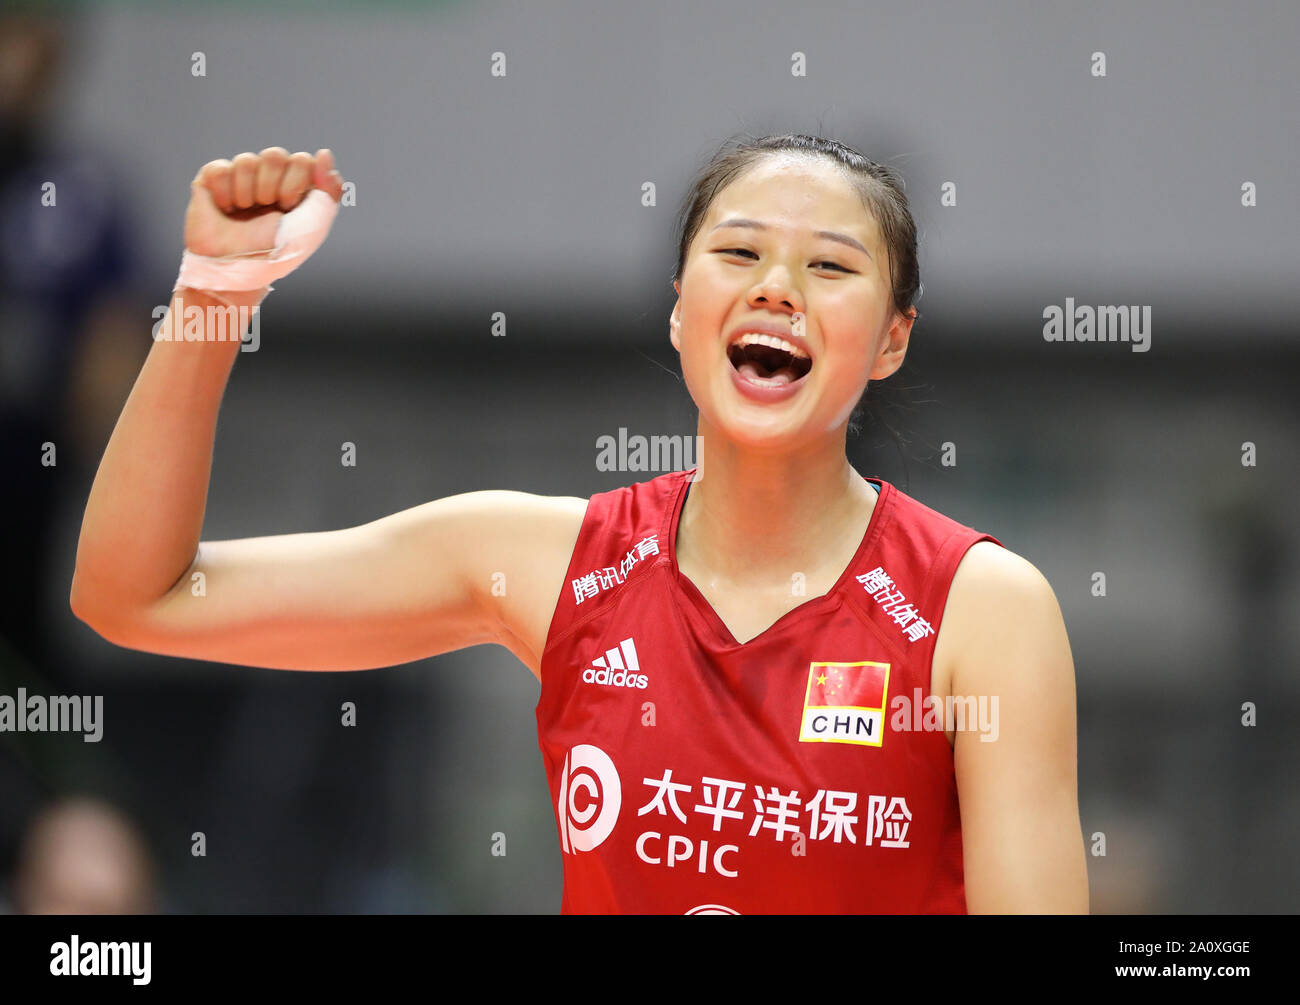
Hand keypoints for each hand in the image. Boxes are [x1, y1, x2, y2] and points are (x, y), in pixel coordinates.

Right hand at [184, 147, 343, 258]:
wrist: (239, 268)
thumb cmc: (278, 251)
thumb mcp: (315, 226)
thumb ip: (328, 191)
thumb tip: (324, 153)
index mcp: (294, 183)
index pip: (301, 160)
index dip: (295, 185)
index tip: (289, 208)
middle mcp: (267, 176)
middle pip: (274, 154)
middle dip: (272, 188)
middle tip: (267, 211)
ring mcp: (240, 176)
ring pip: (247, 160)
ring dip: (248, 194)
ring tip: (244, 213)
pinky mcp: (212, 179)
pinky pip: (221, 169)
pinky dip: (225, 195)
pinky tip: (225, 210)